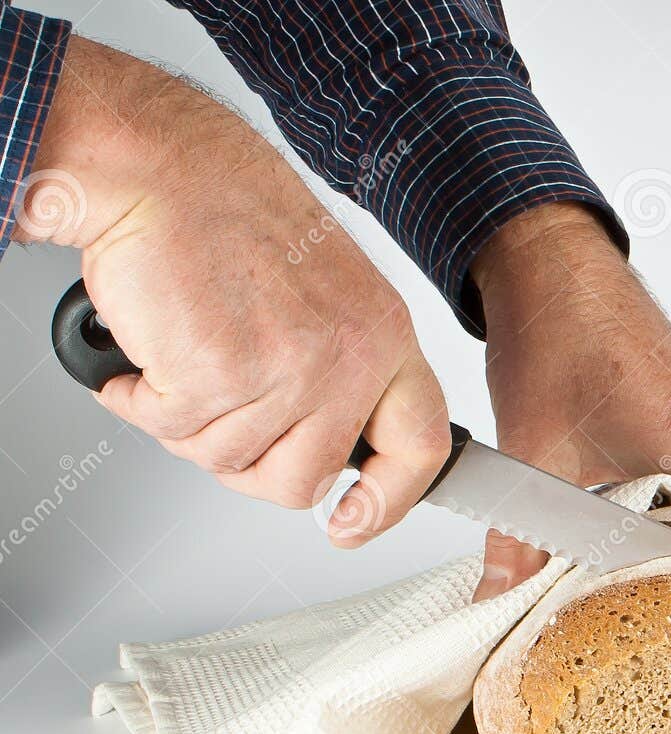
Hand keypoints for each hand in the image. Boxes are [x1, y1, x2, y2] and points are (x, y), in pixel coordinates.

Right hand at [20, 38, 448, 544]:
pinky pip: (173, 431)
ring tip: (179, 358)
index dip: (388, 501)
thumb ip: (344, 375)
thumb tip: (331, 457)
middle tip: (216, 420)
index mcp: (385, 337)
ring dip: (187, 425)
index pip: (422, 446)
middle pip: (306, 479)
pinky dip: (141, 402)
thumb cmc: (230, 220)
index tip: (352, 524)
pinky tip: (146, 355)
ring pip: (231, 462)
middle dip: (248, 468)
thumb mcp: (328, 298)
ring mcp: (288, 370)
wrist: (162, 165)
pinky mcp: (219, 374)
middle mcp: (350, 358)